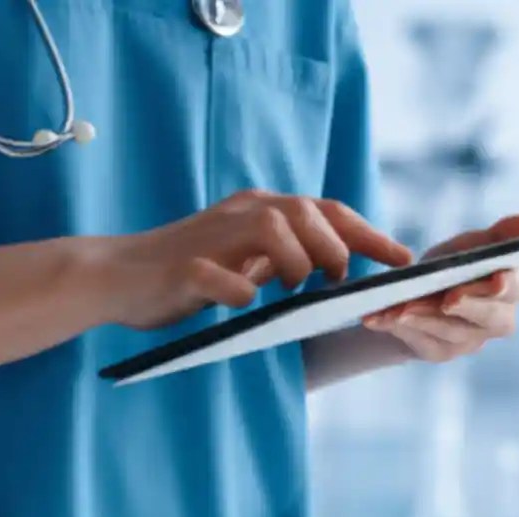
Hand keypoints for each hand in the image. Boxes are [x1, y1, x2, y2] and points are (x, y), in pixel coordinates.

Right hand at [87, 189, 413, 329]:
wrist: (115, 276)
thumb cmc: (186, 274)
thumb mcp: (245, 261)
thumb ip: (284, 259)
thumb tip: (337, 272)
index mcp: (258, 209)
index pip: (326, 210)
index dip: (369, 233)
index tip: (403, 258)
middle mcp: (240, 213)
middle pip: (308, 211)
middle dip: (336, 250)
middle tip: (336, 283)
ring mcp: (211, 239)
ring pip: (274, 229)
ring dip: (297, 263)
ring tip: (294, 292)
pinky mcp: (183, 269)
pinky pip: (219, 276)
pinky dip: (240, 290)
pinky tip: (248, 304)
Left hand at [361, 214, 518, 362]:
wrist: (417, 293)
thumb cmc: (453, 265)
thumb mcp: (473, 245)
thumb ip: (502, 234)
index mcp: (511, 288)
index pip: (516, 288)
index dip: (505, 285)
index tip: (494, 277)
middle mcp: (497, 320)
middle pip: (490, 318)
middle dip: (469, 305)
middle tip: (449, 298)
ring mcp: (470, 340)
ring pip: (451, 331)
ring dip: (425, 317)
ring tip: (400, 306)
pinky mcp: (441, 352)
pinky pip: (421, 342)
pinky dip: (398, 327)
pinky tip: (379, 317)